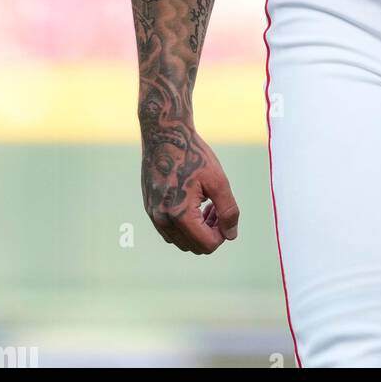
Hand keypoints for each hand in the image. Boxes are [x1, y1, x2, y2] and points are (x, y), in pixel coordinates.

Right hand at [141, 121, 239, 254]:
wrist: (164, 135)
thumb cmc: (193, 155)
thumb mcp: (218, 180)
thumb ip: (228, 210)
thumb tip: (231, 235)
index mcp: (180, 215)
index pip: (207, 245)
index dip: (222, 233)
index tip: (225, 213)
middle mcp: (163, 220)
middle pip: (195, 246)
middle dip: (210, 232)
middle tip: (216, 207)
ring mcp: (154, 216)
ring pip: (182, 241)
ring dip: (198, 230)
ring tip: (207, 205)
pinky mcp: (150, 209)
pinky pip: (170, 232)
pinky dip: (184, 225)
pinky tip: (193, 203)